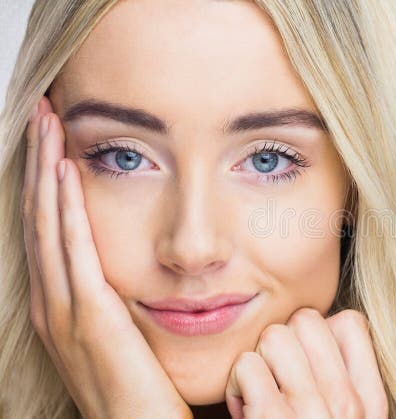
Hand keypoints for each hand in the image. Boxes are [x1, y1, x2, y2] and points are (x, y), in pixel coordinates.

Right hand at [21, 96, 192, 418]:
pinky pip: (73, 253)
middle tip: (42, 112)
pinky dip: (66, 210)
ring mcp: (66, 315)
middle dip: (39, 163)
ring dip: (46, 172)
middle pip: (41, 220)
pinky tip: (64, 172)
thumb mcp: (129, 342)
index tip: (54, 140)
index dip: (47, 185)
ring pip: (50, 227)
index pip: (52, 234)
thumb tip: (142, 275)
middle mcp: (56, 308)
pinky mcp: (90, 321)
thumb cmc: (144, 395)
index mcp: (65, 310)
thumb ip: (127, 307)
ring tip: (47, 123)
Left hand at [225, 308, 388, 418]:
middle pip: (307, 319)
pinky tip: (245, 408)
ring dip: (258, 363)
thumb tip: (323, 326)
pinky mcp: (270, 418)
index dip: (321, 332)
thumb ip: (343, 378)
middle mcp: (346, 405)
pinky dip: (235, 386)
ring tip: (262, 393)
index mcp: (370, 402)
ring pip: (274, 336)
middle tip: (279, 378)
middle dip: (283, 342)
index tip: (308, 364)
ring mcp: (309, 412)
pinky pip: (246, 365)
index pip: (351, 322)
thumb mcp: (346, 417)